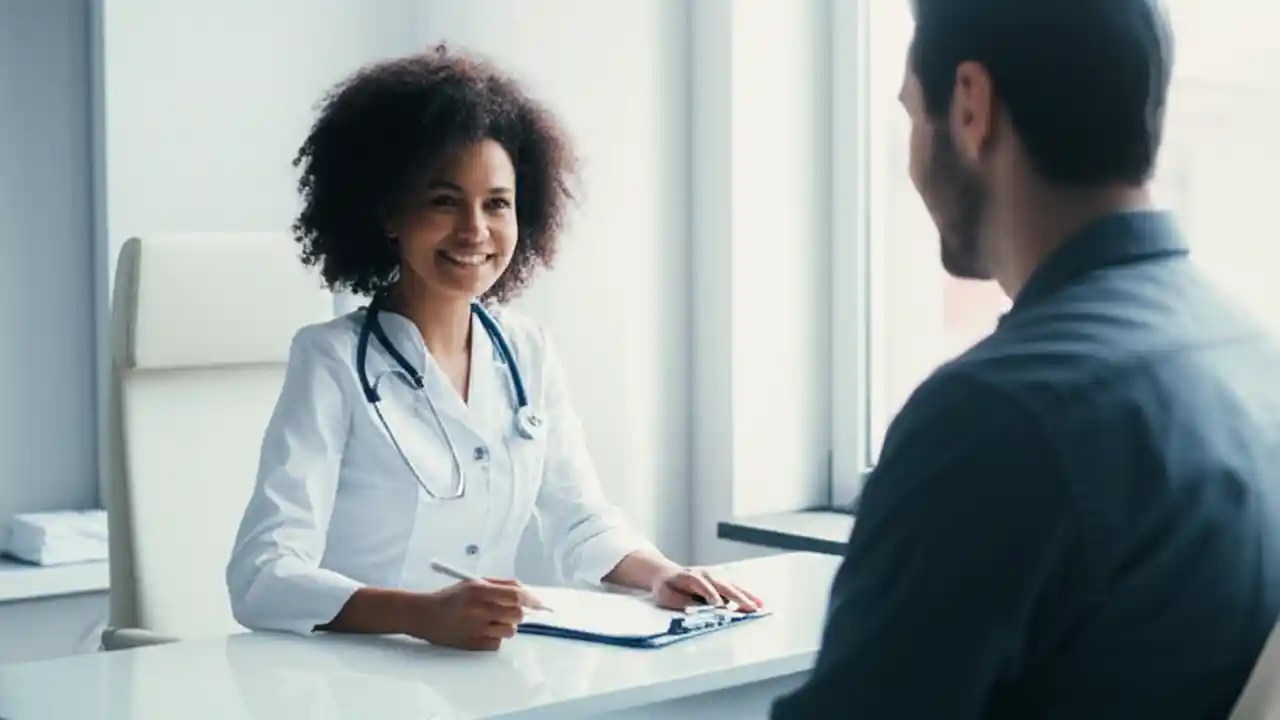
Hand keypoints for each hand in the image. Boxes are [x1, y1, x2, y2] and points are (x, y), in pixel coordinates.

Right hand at [409, 578, 535, 650]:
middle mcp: (479, 610)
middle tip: (511, 611)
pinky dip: (495, 637)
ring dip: (507, 626)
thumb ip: (499, 584)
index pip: (515, 596)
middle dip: (518, 613)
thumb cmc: (449, 597)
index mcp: (479, 590)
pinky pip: (497, 643)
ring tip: (494, 621)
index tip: (537, 602)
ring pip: (510, 631)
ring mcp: (476, 629)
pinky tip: (483, 631)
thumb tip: (524, 590)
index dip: (530, 599)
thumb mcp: (472, 583)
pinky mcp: (472, 644)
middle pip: (517, 615)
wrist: (423, 615)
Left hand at [651, 567, 763, 612]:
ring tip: (759, 607)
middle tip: (749, 609)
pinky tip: (759, 604)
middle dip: (736, 597)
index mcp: (689, 576)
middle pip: (722, 585)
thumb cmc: (664, 587)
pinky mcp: (720, 582)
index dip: (710, 593)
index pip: (701, 584)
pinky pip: (735, 589)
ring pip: (732, 587)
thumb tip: (696, 610)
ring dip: (746, 597)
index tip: (719, 605)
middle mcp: (705, 574)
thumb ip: (680, 601)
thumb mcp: (665, 595)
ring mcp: (715, 576)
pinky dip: (747, 596)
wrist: (665, 573)